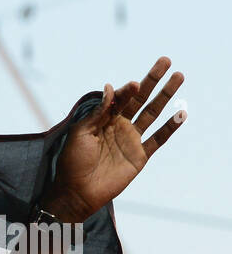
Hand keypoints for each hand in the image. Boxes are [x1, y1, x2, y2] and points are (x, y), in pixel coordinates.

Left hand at [41, 57, 185, 223]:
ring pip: (152, 113)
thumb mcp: (81, 133)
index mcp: (103, 119)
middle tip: (165, 61)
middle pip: (140, 98)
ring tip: (179, 77)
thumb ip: (98, 112)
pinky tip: (181, 113)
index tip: (133, 84)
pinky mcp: (140, 155)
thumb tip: (110, 87)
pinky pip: (159, 139)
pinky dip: (170, 127)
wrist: (76, 192)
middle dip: (152, 80)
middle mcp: (119, 126)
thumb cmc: (72, 162)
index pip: (120, 98)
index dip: (127, 89)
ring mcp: (131, 140)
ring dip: (166, 95)